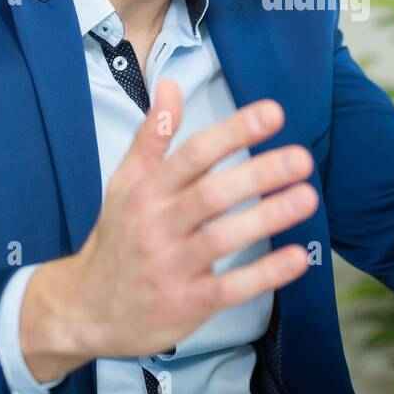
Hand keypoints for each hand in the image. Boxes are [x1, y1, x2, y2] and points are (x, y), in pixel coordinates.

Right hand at [19, 80, 315, 381]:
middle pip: (211, 194)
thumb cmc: (118, 238)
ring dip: (267, 218)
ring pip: (222, 238)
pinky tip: (297, 257)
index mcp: (148, 191)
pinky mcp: (186, 304)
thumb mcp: (126, 182)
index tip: (273, 113)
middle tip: (301, 157)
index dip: (233, 132)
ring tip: (307, 197)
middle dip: (257, 174)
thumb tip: (172, 85)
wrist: (86, 309)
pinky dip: (264, 274)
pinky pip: (230, 288)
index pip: (194, 154)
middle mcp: (157, 226)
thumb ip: (153, 135)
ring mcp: (171, 267)